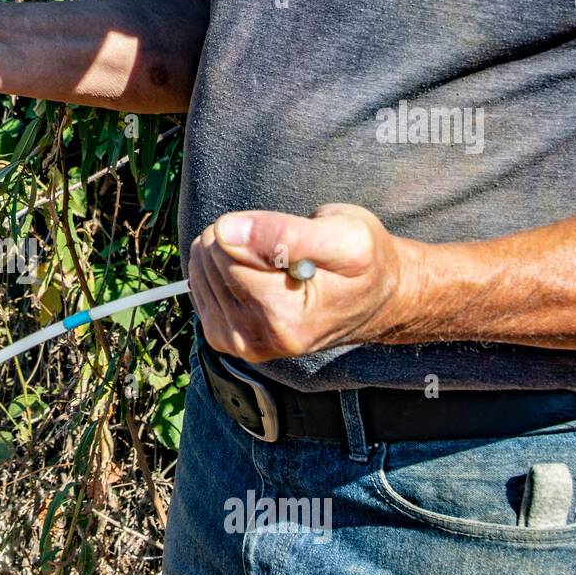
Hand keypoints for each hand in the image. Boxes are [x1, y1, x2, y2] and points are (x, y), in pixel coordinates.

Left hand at [189, 203, 418, 361]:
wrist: (376, 300)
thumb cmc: (365, 265)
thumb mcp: (345, 237)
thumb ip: (282, 234)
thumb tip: (225, 231)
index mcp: (284, 318)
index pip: (226, 252)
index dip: (253, 231)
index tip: (288, 240)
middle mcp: (255, 339)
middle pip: (209, 261)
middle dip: (241, 243)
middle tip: (284, 254)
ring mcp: (238, 343)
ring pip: (200, 271)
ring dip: (233, 257)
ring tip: (274, 267)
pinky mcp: (225, 339)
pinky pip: (200, 286)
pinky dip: (224, 272)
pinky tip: (258, 277)